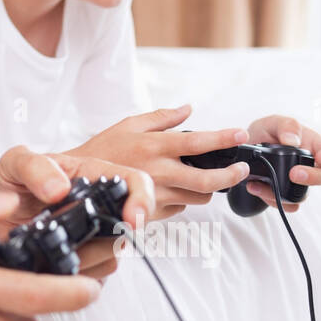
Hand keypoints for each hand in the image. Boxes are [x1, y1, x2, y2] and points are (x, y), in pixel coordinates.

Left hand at [0, 144, 155, 281]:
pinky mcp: (76, 267)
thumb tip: (61, 189)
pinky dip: (70, 278)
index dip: (142, 199)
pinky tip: (47, 265)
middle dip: (104, 239)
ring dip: (84, 260)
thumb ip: (35, 166)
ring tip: (49, 249)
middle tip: (71, 239)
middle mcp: (94, 209)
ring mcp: (87, 240)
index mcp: (89, 176)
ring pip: (109, 259)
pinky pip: (89, 281)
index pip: (134, 182)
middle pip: (126, 228)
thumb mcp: (12, 163)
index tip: (131, 219)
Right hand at [68, 105, 251, 219]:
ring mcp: (156, 195)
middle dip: (231, 175)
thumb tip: (188, 109)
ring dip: (208, 188)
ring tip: (208, 178)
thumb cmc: (104, 148)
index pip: (197, 143)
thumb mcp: (129, 124)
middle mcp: (158, 172)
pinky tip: (178, 188)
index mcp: (154, 146)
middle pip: (207, 180)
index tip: (240, 134)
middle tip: (241, 170)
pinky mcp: (152, 212)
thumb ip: (162, 117)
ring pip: (198, 197)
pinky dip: (185, 198)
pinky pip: (181, 208)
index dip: (223, 139)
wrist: (79, 178)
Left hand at [243, 115, 320, 211]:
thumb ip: (287, 126)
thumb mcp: (273, 122)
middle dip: (313, 177)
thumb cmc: (267, 133)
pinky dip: (271, 199)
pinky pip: (286, 204)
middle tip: (295, 174)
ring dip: (285, 191)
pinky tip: (255, 187)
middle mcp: (311, 166)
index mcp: (315, 146)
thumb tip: (292, 141)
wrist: (246, 150)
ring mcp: (299, 183)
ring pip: (303, 195)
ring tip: (263, 182)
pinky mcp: (285, 195)